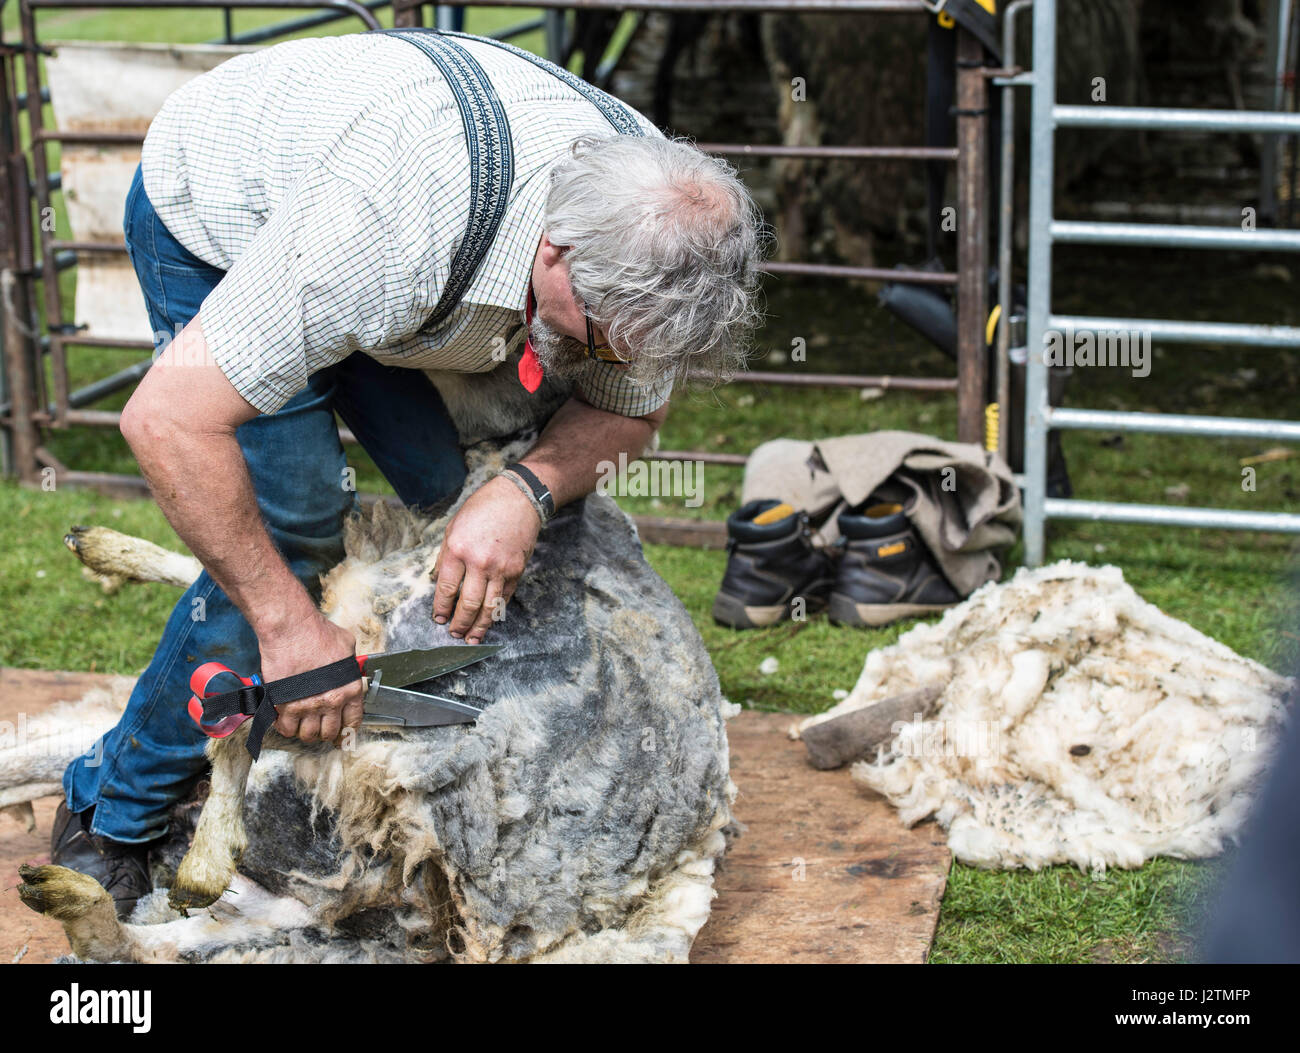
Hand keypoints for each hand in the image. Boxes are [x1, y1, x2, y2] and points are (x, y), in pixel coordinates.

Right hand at [259, 616, 363, 744]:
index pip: (353, 721)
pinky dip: (286, 728)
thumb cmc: (317, 633)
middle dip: (326, 732)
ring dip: (306, 731)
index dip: (348, 731)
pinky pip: (286, 729)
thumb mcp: (347, 646)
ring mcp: (307, 705)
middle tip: (320, 727)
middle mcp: (331, 701)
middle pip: (329, 732)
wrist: (291, 629)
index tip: (343, 735)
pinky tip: (287, 720)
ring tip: (303, 724)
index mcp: (349, 689)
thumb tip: (349, 668)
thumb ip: (350, 664)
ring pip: (308, 734)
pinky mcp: (284, 705)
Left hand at [432, 474, 540, 642]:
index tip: (438, 618)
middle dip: (459, 623)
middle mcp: (479, 562)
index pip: (445, 589)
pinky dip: (495, 611)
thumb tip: (438, 582)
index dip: (441, 608)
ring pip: (488, 607)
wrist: (518, 498)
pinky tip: (489, 620)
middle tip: (454, 634)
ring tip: (471, 638)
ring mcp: (500, 568)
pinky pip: (504, 597)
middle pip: (467, 604)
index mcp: (457, 550)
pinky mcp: (516, 570)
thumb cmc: (482, 509)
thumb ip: (446, 557)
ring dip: (479, 627)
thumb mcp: (454, 527)